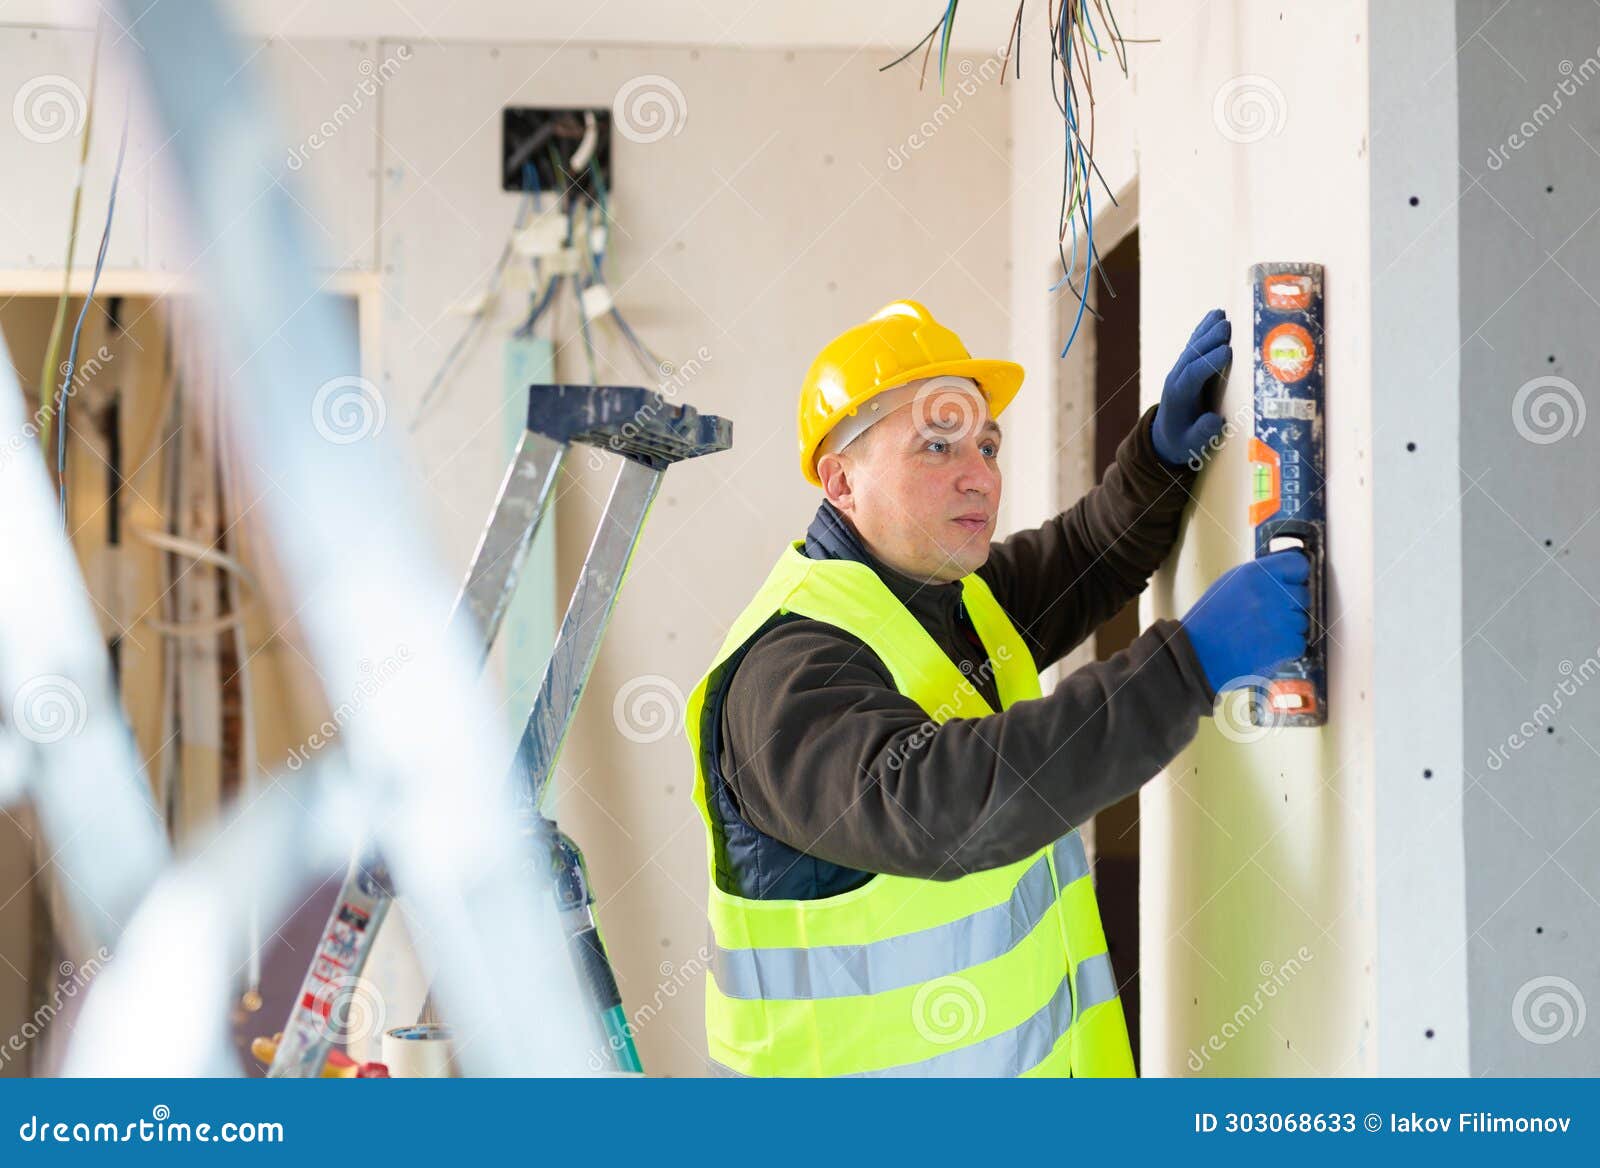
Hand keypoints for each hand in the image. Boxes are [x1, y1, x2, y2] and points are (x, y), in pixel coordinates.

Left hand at [1152, 308, 1230, 467]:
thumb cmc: (1181, 441)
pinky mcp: (1186, 366)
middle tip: (1227, 327)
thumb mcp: (1190, 445)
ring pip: (1193, 346)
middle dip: (1209, 340)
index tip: (1227, 352)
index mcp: (1177, 396)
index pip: (1192, 375)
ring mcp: (1180, 370)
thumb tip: (1215, 421)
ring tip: (1223, 316)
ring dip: (1207, 330)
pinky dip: (1205, 329)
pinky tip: (1216, 315)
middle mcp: (1176, 379)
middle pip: (1192, 355)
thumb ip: (1201, 434)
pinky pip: (1195, 344)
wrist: (1165, 436)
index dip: (1208, 363)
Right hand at [1180, 550, 1309, 694]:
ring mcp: (1283, 620)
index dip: (1295, 576)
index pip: (1298, 564)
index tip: (1291, 583)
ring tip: (1261, 634)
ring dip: (1288, 628)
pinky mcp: (1288, 644)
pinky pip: (1299, 643)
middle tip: (1267, 615)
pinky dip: (1286, 648)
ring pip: (1302, 621)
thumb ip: (1261, 577)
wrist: (1200, 656)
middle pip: (1303, 594)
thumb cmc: (1210, 622)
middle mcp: (1273, 593)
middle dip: (1290, 605)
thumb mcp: (1230, 585)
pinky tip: (1264, 647)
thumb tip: (1285, 576)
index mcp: (1257, 574)